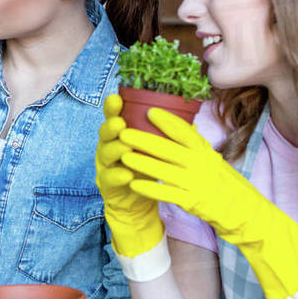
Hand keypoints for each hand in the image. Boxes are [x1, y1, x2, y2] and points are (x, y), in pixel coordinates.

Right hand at [95, 94, 164, 256]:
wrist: (138, 201)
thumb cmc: (147, 168)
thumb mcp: (155, 150)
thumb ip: (164, 135)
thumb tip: (193, 120)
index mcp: (120, 134)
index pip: (115, 116)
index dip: (113, 108)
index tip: (116, 98)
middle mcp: (109, 146)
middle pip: (105, 133)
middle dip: (111, 127)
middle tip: (120, 123)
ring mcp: (105, 166)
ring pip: (105, 154)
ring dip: (114, 149)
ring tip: (124, 147)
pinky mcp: (106, 185)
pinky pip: (108, 179)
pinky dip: (117, 176)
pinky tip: (126, 174)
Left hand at [121, 108, 297, 298]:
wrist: (248, 214)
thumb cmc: (229, 187)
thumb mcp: (215, 163)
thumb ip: (198, 150)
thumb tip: (183, 131)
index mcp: (207, 153)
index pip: (186, 132)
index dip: (168, 121)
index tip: (150, 111)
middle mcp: (202, 165)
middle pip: (169, 149)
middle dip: (144, 140)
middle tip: (123, 131)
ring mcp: (198, 184)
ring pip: (165, 170)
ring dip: (143, 162)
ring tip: (123, 155)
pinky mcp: (194, 202)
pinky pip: (167, 194)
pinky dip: (150, 188)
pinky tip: (134, 184)